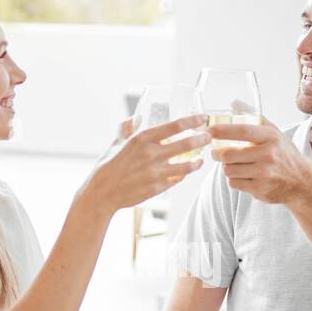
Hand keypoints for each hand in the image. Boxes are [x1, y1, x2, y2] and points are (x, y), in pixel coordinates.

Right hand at [79, 115, 208, 216]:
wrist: (102, 193)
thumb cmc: (108, 166)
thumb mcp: (116, 142)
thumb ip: (127, 128)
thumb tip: (135, 118)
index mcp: (142, 139)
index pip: (174, 126)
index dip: (192, 121)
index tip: (202, 118)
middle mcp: (151, 154)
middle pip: (186, 144)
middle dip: (202, 139)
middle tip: (208, 137)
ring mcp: (156, 172)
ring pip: (186, 165)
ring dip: (197, 161)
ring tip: (201, 159)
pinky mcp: (157, 188)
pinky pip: (176, 180)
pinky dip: (183, 175)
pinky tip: (185, 172)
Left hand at [210, 118, 311, 204]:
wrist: (301, 181)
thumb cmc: (283, 153)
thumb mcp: (273, 132)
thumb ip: (253, 117)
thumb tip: (234, 103)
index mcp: (270, 137)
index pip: (242, 131)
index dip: (222, 130)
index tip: (208, 130)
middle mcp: (268, 154)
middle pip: (229, 154)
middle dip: (217, 154)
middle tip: (216, 153)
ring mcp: (264, 173)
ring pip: (229, 170)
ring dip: (227, 168)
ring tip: (235, 165)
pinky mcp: (260, 189)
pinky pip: (234, 183)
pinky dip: (234, 180)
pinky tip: (243, 176)